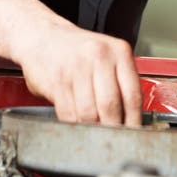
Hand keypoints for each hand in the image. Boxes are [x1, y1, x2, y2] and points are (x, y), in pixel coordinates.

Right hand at [17, 23, 142, 125]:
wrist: (43, 36)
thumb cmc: (77, 51)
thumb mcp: (106, 57)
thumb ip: (119, 83)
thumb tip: (131, 120)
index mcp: (119, 51)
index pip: (133, 96)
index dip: (134, 122)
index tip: (133, 136)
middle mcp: (99, 56)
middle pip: (111, 107)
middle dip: (112, 130)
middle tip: (112, 141)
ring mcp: (77, 68)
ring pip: (89, 114)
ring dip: (91, 130)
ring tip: (92, 133)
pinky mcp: (57, 80)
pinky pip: (68, 114)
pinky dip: (73, 125)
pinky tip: (76, 125)